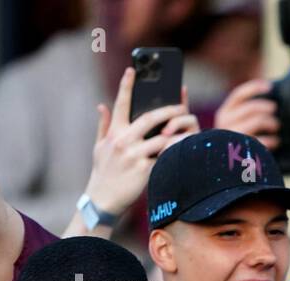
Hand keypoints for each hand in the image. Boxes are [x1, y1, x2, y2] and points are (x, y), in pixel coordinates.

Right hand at [85, 67, 198, 216]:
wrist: (102, 200)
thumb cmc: (103, 172)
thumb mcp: (98, 147)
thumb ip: (103, 125)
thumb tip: (101, 105)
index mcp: (113, 132)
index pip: (120, 104)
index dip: (126, 86)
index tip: (132, 70)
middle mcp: (123, 140)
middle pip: (150, 118)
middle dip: (168, 110)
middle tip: (181, 106)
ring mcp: (133, 154)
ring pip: (162, 138)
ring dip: (178, 133)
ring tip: (191, 130)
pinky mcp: (144, 169)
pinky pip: (165, 157)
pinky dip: (177, 152)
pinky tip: (188, 148)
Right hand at [214, 77, 278, 150]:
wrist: (226, 168)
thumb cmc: (236, 144)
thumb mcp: (236, 125)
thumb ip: (246, 114)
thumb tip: (267, 101)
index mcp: (224, 113)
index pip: (239, 95)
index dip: (254, 88)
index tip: (269, 86)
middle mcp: (225, 122)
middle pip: (252, 107)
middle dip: (266, 108)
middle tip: (274, 110)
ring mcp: (233, 136)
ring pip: (258, 120)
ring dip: (271, 122)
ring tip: (276, 126)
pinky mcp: (241, 149)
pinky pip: (262, 139)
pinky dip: (272, 140)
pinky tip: (275, 141)